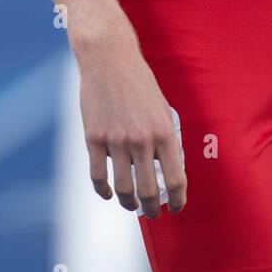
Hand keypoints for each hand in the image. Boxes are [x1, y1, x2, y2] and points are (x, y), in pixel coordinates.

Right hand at [76, 17, 186, 218]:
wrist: (110, 58)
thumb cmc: (139, 81)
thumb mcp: (161, 107)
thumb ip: (165, 136)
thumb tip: (169, 166)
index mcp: (164, 132)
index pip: (175, 178)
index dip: (177, 199)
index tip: (176, 207)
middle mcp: (141, 140)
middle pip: (148, 191)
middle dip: (152, 209)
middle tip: (153, 214)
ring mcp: (116, 140)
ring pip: (123, 189)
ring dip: (129, 204)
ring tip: (132, 206)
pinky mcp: (94, 138)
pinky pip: (98, 176)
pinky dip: (104, 191)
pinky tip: (109, 193)